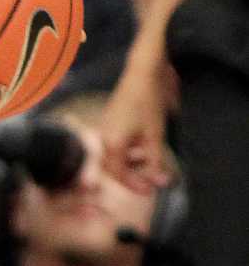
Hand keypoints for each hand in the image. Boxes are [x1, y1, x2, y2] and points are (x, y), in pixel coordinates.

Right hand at [100, 56, 172, 191]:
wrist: (143, 74)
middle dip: (130, 178)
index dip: (135, 185)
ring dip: (129, 164)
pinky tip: (142, 148)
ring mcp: (106, 128)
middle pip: (112, 168)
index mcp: (112, 143)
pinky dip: (127, 152)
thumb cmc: (148, 103)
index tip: (150, 191)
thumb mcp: (155, 137)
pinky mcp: (110, 121)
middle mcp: (104, 137)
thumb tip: (161, 181)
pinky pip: (115, 144)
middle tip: (148, 183)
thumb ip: (156, 162)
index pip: (119, 174)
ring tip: (148, 165)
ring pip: (113, 156)